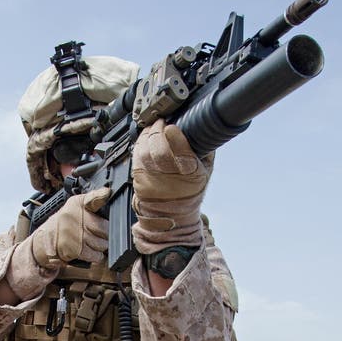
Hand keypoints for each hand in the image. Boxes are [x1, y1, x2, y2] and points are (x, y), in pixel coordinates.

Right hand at [31, 188, 109, 268]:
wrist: (45, 239)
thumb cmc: (65, 222)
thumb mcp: (75, 206)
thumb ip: (93, 200)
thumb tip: (107, 194)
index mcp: (77, 204)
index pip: (92, 199)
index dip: (101, 196)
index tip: (107, 193)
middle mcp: (75, 218)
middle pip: (105, 229)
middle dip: (107, 234)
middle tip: (102, 234)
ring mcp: (75, 235)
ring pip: (102, 244)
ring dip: (102, 246)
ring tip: (95, 242)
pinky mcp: (75, 250)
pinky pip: (96, 255)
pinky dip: (97, 255)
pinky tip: (92, 251)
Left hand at [131, 120, 213, 253]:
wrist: (174, 218)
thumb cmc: (191, 193)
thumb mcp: (206, 172)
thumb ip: (205, 150)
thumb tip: (202, 128)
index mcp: (191, 174)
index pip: (181, 153)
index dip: (175, 137)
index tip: (172, 127)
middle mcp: (170, 178)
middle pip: (160, 151)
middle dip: (158, 131)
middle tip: (161, 122)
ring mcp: (152, 180)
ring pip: (145, 153)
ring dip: (147, 135)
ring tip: (153, 127)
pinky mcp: (140, 182)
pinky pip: (136, 159)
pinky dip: (139, 145)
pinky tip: (144, 138)